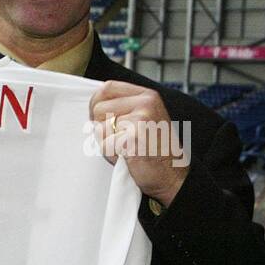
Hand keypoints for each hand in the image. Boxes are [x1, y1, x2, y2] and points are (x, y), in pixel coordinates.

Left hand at [89, 80, 189, 206]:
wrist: (171, 176)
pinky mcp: (135, 135)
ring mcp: (142, 118)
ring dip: (107, 142)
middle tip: (121, 140)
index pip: (107, 88)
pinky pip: (105, 144)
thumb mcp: (140, 120)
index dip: (97, 104)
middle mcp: (146, 102)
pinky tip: (128, 156)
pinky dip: (111, 155)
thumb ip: (121, 109)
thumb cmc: (153, 151)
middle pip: (98, 108)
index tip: (103, 120)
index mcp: (147, 96)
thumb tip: (93, 106)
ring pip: (99, 127)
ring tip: (126, 148)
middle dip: (101, 128)